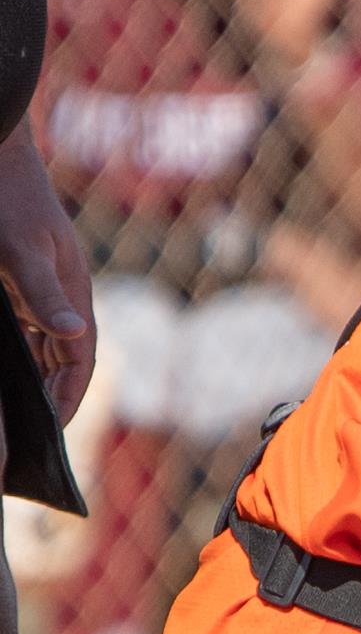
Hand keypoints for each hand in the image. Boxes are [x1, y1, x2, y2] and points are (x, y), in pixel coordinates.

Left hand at [0, 127, 94, 420]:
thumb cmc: (6, 201)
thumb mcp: (20, 251)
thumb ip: (44, 295)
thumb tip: (75, 336)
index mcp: (73, 291)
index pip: (80, 357)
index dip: (70, 394)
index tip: (54, 429)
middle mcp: (62, 292)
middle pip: (66, 354)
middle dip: (55, 392)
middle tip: (36, 431)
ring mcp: (42, 284)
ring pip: (45, 341)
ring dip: (36, 373)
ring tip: (18, 408)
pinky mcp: (20, 275)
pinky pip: (26, 324)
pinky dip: (21, 349)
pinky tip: (6, 362)